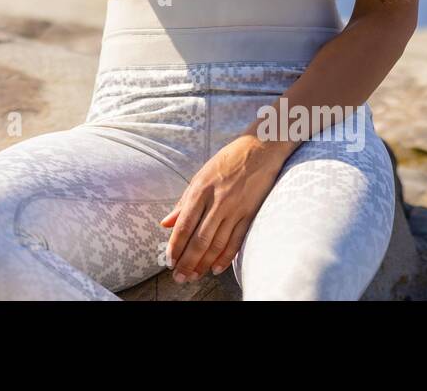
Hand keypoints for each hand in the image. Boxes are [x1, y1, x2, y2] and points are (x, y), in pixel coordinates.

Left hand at [159, 134, 290, 283]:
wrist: (261, 148)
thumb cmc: (227, 160)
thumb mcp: (200, 176)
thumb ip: (184, 202)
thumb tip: (166, 223)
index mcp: (200, 190)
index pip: (184, 225)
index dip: (175, 246)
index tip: (169, 261)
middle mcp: (217, 200)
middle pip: (199, 239)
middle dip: (187, 261)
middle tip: (179, 278)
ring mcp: (235, 208)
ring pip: (217, 243)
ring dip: (204, 263)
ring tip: (195, 276)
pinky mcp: (250, 213)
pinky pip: (237, 240)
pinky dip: (226, 257)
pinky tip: (216, 268)